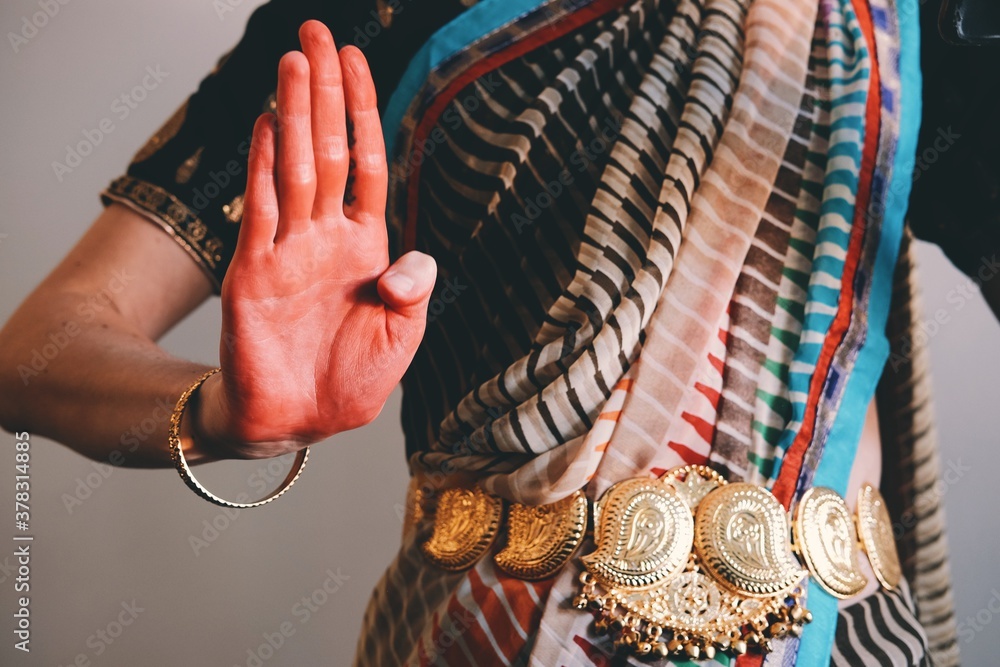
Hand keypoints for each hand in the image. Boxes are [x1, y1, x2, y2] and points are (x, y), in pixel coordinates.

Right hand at [198, 21, 435, 458]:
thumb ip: (414, 292)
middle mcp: (326, 237)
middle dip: (325, 93)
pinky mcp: (254, 271)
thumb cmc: (353, 381)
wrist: (299, 420)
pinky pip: (262, 209)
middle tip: (317, 35)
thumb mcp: (403, 338)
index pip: (367, 164)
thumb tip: (412, 260)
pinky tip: (266, 125)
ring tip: (295, 62)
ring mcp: (288, 249)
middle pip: (327, 149)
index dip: (363, 114)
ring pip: (294, 167)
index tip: (358, 62)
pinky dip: (263, 167)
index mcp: (367, 246)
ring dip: (295, 114)